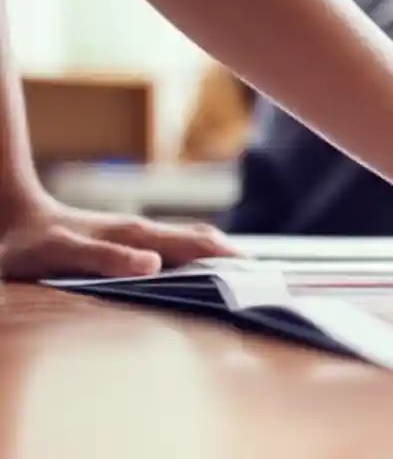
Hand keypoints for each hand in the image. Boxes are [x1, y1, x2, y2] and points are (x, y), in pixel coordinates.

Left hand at [0, 197, 237, 279]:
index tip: (257, 277)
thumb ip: (105, 258)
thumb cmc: (30, 242)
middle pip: (202, 239)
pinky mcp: (129, 239)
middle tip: (264, 281)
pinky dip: (198, 257)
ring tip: (244, 277)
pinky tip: (201, 272)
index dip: (228, 259)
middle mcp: (144, 230)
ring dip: (219, 256)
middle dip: (234, 257)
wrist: (10, 214)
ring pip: (191, 240)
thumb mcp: (61, 253)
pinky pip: (175, 247)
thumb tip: (155, 264)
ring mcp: (137, 232)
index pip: (197, 245)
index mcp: (137, 234)